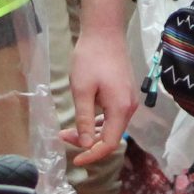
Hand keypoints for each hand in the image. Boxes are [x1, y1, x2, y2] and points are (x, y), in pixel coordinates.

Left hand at [61, 27, 136, 168]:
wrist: (104, 33)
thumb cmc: (91, 59)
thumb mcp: (82, 91)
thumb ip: (85, 120)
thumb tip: (87, 144)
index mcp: (120, 108)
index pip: (110, 143)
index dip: (92, 155)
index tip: (74, 160)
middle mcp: (129, 107)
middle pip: (112, 136)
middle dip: (88, 142)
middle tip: (63, 136)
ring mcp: (128, 99)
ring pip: (112, 126)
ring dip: (92, 132)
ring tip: (68, 128)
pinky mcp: (124, 92)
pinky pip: (113, 116)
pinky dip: (98, 122)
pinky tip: (84, 116)